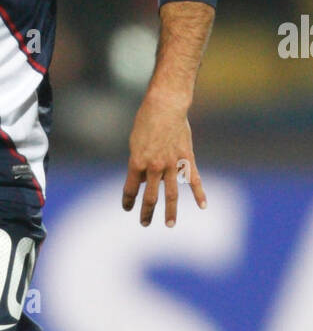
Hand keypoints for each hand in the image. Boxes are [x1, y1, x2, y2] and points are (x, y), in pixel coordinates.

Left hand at [122, 96, 206, 226]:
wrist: (166, 106)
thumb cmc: (146, 121)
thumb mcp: (135, 142)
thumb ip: (138, 162)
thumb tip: (143, 180)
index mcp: (137, 162)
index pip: (130, 189)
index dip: (128, 200)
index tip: (127, 208)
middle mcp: (154, 167)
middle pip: (150, 196)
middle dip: (146, 212)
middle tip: (144, 223)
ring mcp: (171, 164)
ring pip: (171, 194)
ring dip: (170, 211)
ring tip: (169, 225)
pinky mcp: (186, 159)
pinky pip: (194, 179)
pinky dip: (199, 193)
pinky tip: (203, 206)